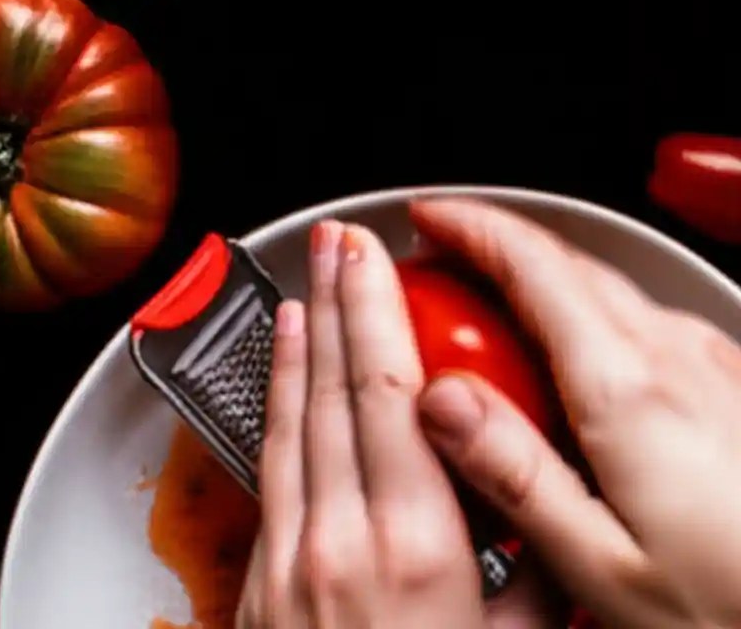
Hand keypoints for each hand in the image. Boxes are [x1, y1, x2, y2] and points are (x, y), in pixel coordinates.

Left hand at [237, 221, 559, 627]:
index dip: (373, 312)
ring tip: (306, 287)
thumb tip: (557, 507)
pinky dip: (273, 409)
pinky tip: (279, 376)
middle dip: (335, 303)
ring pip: (289, 422)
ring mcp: (287, 555)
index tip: (368, 255)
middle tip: (333, 240)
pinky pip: (266, 470)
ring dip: (296, 345)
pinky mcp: (258, 576)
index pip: (387, 395)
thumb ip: (542, 571)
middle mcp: (341, 538)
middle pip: (331, 391)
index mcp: (417, 547)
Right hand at [411, 199, 740, 628]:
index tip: (427, 215)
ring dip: (542, 286)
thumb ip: (513, 473)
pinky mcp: (737, 388)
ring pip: (609, 294)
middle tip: (439, 264)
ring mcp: (717, 369)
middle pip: (572, 266)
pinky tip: (573, 369)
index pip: (536, 267)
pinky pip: (646, 327)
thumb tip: (438, 400)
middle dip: (496, 249)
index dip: (472, 226)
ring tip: (491, 322)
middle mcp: (681, 362)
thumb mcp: (600, 563)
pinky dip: (590, 323)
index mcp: (632, 395)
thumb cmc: (732, 608)